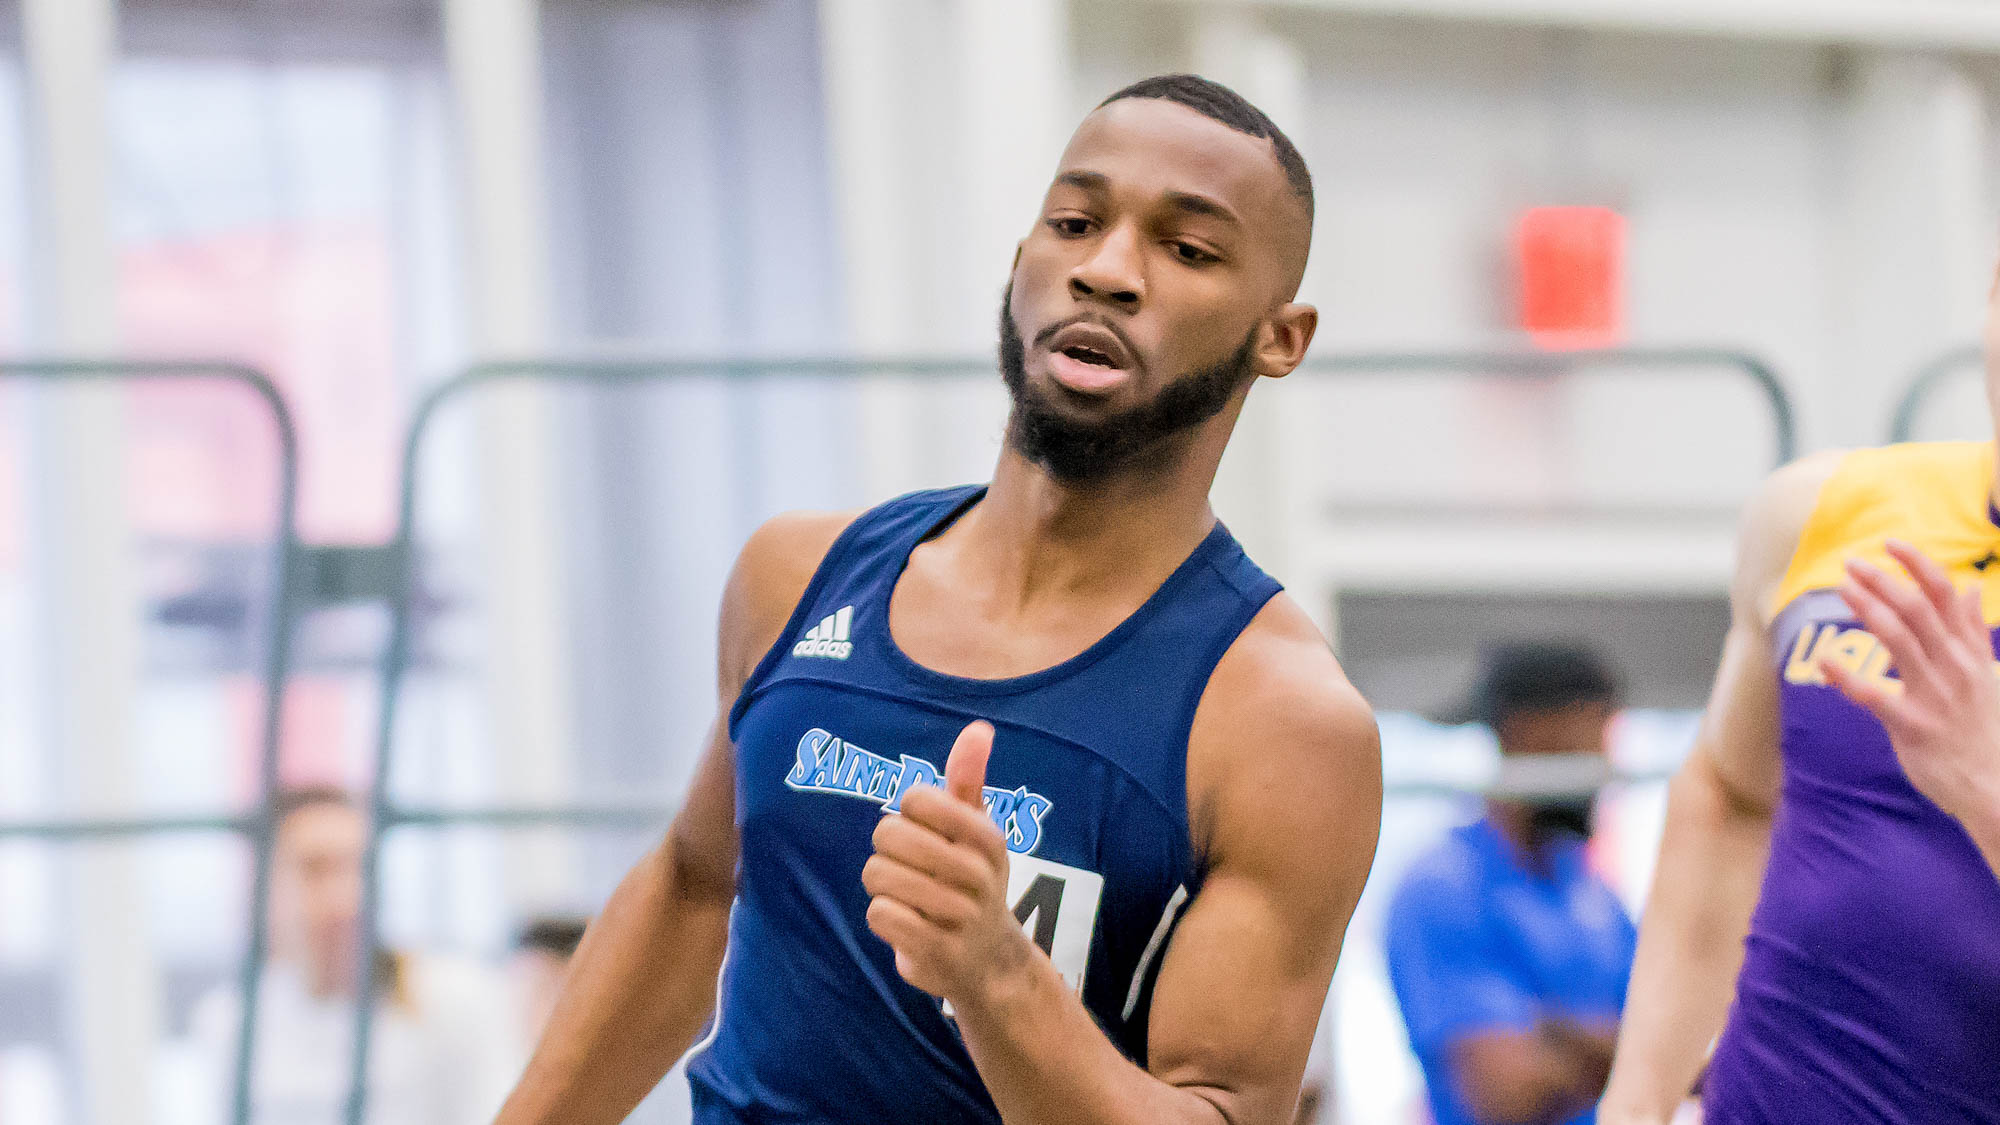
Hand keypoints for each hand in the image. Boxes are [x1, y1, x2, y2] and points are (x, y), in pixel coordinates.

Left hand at [863, 720, 1036, 1003]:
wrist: (991, 963)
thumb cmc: (974, 883)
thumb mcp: (978, 830)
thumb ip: (969, 778)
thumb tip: (978, 728)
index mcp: (986, 836)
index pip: (917, 799)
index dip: (907, 815)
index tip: (927, 836)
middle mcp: (978, 874)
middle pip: (887, 834)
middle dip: (886, 853)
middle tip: (910, 871)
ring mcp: (960, 915)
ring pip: (878, 875)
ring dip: (883, 888)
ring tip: (909, 899)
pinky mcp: (936, 951)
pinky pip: (880, 915)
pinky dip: (884, 919)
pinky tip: (908, 926)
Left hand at [1822, 540, 1999, 827]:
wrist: (1996, 787)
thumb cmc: (1983, 727)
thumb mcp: (1987, 673)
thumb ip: (1972, 631)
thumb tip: (1971, 587)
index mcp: (1970, 653)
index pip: (1946, 596)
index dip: (1918, 565)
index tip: (1889, 543)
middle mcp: (1955, 668)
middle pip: (1918, 610)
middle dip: (1883, 581)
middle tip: (1850, 563)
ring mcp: (1935, 696)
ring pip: (1899, 640)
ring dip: (1869, 609)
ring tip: (1842, 589)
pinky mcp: (1914, 727)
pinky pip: (1877, 696)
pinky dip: (1848, 676)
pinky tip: (1824, 660)